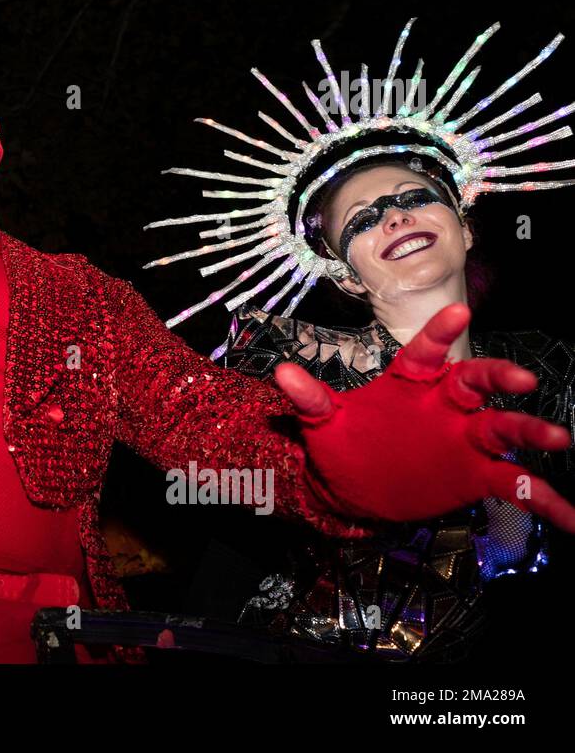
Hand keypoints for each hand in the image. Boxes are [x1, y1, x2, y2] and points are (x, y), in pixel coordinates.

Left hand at [274, 304, 574, 531]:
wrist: (354, 487)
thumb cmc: (344, 442)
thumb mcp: (323, 422)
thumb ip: (309, 399)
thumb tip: (282, 373)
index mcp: (409, 383)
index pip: (426, 352)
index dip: (441, 333)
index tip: (459, 312)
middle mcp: (444, 405)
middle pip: (474, 383)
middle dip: (496, 377)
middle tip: (521, 377)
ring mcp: (463, 439)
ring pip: (502, 428)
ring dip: (529, 432)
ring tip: (556, 438)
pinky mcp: (475, 474)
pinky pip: (514, 483)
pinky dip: (544, 498)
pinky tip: (572, 516)